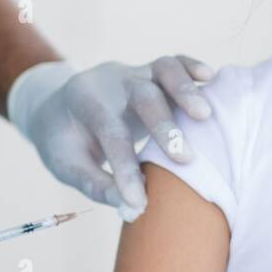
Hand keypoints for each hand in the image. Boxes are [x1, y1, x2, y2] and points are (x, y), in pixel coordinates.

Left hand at [7, 55, 213, 220]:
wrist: (60, 106)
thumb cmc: (66, 141)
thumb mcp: (66, 164)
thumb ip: (96, 184)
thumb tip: (132, 209)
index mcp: (82, 101)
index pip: (110, 133)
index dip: (126, 169)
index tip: (139, 201)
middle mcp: (110, 81)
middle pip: (141, 96)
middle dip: (164, 127)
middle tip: (186, 159)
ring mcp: (134, 72)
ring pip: (162, 69)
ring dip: (185, 90)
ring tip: (205, 115)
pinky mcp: (153, 73)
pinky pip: (175, 62)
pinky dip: (193, 67)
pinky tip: (211, 79)